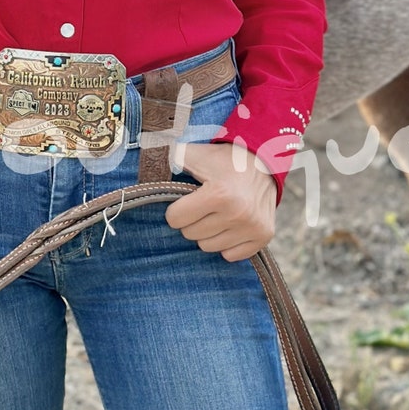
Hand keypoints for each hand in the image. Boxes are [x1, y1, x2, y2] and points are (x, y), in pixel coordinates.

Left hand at [163, 142, 276, 261]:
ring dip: (207, 233)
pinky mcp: (264, 236)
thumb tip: (144, 155)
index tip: (183, 201)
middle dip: (191, 220)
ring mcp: (252, 227)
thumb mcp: (194, 154)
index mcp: (218, 194)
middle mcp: (237, 214)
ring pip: (209, 247)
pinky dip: (226, 243)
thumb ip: (168, 157)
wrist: (263, 161)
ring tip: (215, 214)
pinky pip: (231, 255)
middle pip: (191, 234)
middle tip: (201, 206)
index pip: (176, 219)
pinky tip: (229, 225)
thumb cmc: (222, 159)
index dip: (175, 210)